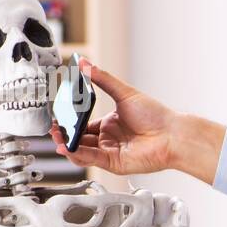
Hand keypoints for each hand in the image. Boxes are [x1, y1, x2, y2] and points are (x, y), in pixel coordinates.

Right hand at [50, 58, 226, 182]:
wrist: (173, 134)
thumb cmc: (156, 116)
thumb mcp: (124, 93)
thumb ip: (102, 79)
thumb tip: (85, 62)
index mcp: (109, 124)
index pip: (83, 125)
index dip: (69, 123)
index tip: (57, 117)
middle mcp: (108, 139)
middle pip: (79, 139)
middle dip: (64, 135)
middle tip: (53, 128)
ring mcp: (110, 152)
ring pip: (82, 151)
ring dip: (67, 146)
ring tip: (57, 138)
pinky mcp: (114, 163)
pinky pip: (91, 159)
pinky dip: (78, 154)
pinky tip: (69, 148)